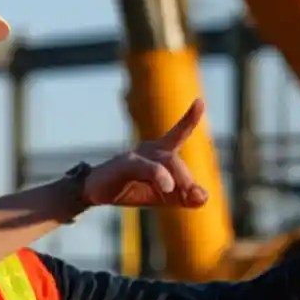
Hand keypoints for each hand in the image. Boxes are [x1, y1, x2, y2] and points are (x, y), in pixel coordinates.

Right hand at [82, 98, 211, 207]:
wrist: (94, 192)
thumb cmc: (131, 189)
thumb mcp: (162, 197)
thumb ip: (184, 197)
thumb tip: (205, 197)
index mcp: (159, 152)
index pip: (178, 134)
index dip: (189, 118)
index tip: (199, 102)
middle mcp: (149, 149)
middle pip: (175, 160)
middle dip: (187, 180)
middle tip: (195, 198)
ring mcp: (136, 155)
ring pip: (165, 162)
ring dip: (178, 180)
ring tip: (185, 194)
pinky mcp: (125, 164)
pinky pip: (147, 168)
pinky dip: (159, 176)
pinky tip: (167, 187)